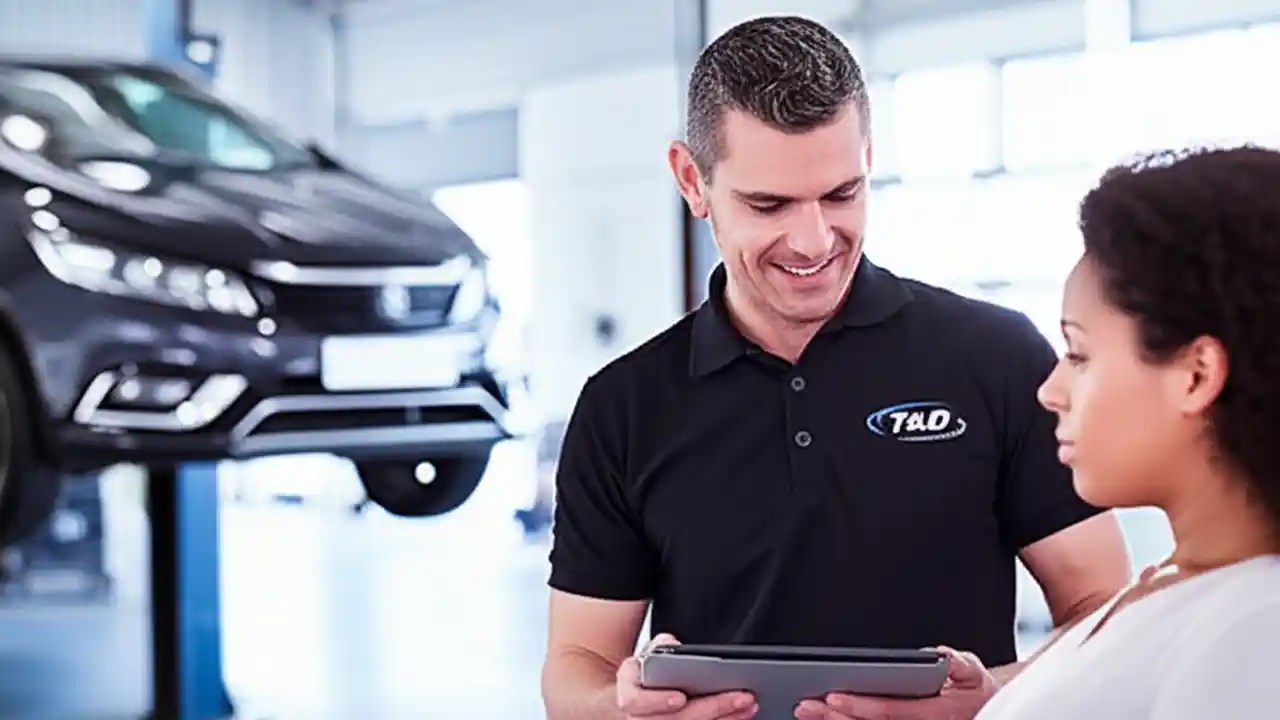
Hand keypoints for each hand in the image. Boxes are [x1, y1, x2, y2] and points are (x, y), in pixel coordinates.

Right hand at [616, 633, 758, 718]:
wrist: (639, 697)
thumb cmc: (648, 675)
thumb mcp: (650, 655)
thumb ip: (660, 648)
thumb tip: (671, 645)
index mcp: (629, 693)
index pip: (634, 702)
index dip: (657, 701)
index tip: (680, 698)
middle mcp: (639, 719)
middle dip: (711, 709)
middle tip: (740, 696)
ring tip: (748, 704)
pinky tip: (741, 715)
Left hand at [794, 646, 996, 719]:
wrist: (983, 710)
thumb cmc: (973, 690)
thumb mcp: (972, 673)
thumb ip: (959, 665)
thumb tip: (942, 657)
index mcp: (934, 713)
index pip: (889, 710)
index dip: (859, 704)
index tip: (833, 696)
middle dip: (834, 716)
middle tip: (805, 705)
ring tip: (807, 712)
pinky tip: (828, 718)